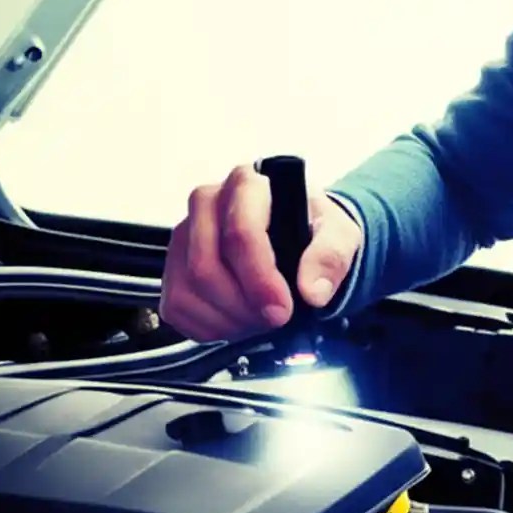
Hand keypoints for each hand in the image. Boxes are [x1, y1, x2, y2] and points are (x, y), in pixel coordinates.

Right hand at [159, 164, 361, 341]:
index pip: (239, 233)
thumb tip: (312, 291)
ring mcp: (184, 234)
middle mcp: (206, 202)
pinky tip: (239, 322)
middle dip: (243, 306)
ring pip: (188, 290)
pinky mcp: (173, 265)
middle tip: (275, 320)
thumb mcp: (339, 236)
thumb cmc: (314, 230)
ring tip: (261, 319)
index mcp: (247, 184)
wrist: (299, 237)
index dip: (259, 279)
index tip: (282, 310)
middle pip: (205, 266)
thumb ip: (330, 256)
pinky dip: (211, 327)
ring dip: (229, 319)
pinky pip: (177, 306)